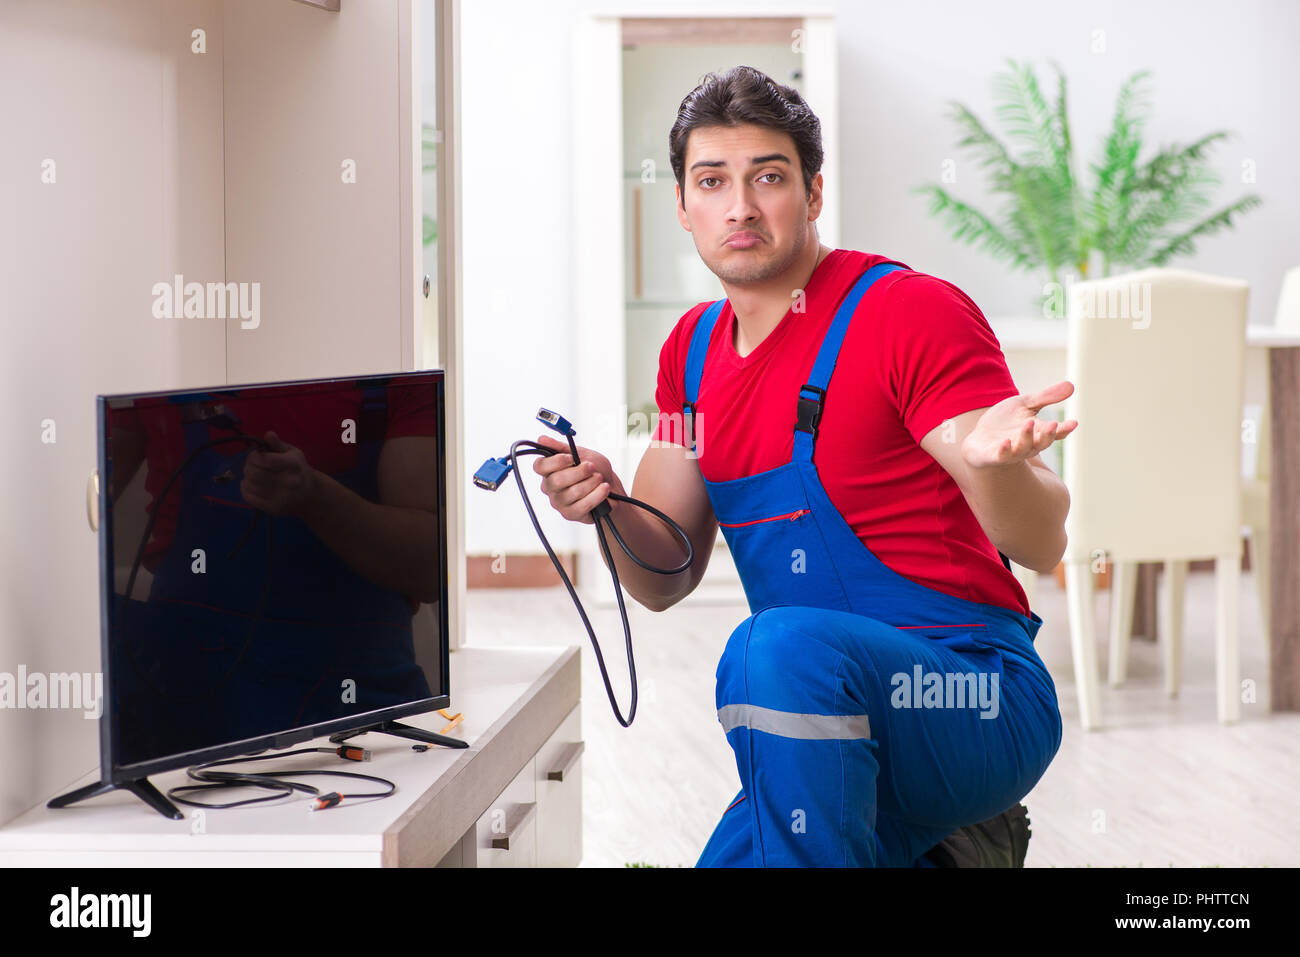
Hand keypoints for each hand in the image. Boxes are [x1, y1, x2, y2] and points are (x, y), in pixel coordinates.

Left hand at [241, 430, 319, 516]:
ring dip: (247, 477)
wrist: (310, 494)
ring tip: (254, 474)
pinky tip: (251, 485)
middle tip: (252, 465)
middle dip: (248, 466)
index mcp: (292, 465)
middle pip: (254, 473)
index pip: (263, 459)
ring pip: (249, 484)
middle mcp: (288, 482)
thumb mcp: (293, 453)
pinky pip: (248, 497)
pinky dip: (245, 488)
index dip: (253, 455)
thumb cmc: (298, 469)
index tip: (255, 455)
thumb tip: (268, 434)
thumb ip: (278, 444)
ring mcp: (280, 497)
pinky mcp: (273, 508)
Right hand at [532, 435, 623, 524]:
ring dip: (591, 483)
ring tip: (600, 478)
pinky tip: (604, 488)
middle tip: (592, 467)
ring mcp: (559, 502)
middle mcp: (550, 487)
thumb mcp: (581, 453)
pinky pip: (582, 505)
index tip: (571, 458)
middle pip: (556, 481)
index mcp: (549, 470)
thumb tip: (541, 439)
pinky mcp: (570, 514)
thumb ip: (561, 447)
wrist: (610, 486)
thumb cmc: (594, 469)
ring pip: (572, 493)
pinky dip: (597, 495)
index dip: (555, 462)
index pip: (539, 466)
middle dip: (579, 472)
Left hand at [961, 381, 1078, 469]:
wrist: (980, 438)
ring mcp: (1012, 452)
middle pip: (1042, 442)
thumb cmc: (1006, 421)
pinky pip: (1001, 455)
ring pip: (1023, 448)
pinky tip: (1006, 442)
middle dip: (1048, 434)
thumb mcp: (1025, 405)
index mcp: (1038, 432)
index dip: (1065, 429)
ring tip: (1028, 423)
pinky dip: (1005, 450)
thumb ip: (1046, 397)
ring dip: (1026, 437)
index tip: (1074, 422)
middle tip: (1053, 424)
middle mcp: (1028, 445)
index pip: (1055, 432)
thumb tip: (1071, 385)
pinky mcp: (994, 455)